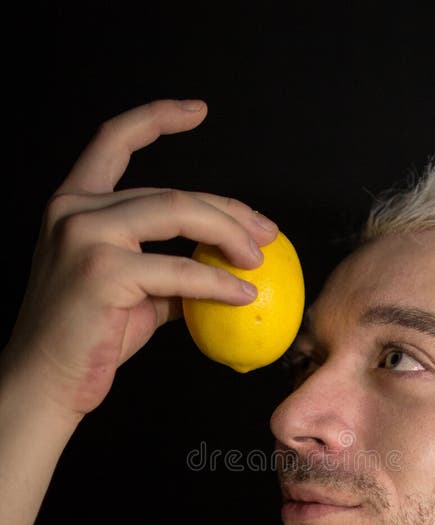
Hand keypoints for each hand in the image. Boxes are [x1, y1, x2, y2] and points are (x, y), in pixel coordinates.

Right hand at [2, 98, 278, 418]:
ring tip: (258, 259)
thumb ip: (166, 268)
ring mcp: (86, 236)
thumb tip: (218, 266)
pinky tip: (243, 294)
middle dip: (227, 210)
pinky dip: (218, 282)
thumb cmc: (89, 339)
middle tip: (265, 232)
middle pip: (169, 191)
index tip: (199, 111)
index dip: (157, 118)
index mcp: (75, 205)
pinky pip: (178, 269)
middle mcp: (75, 210)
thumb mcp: (130, 292)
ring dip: (229, 234)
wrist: (48, 381)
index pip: (113, 140)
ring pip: (176, 213)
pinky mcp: (103, 271)